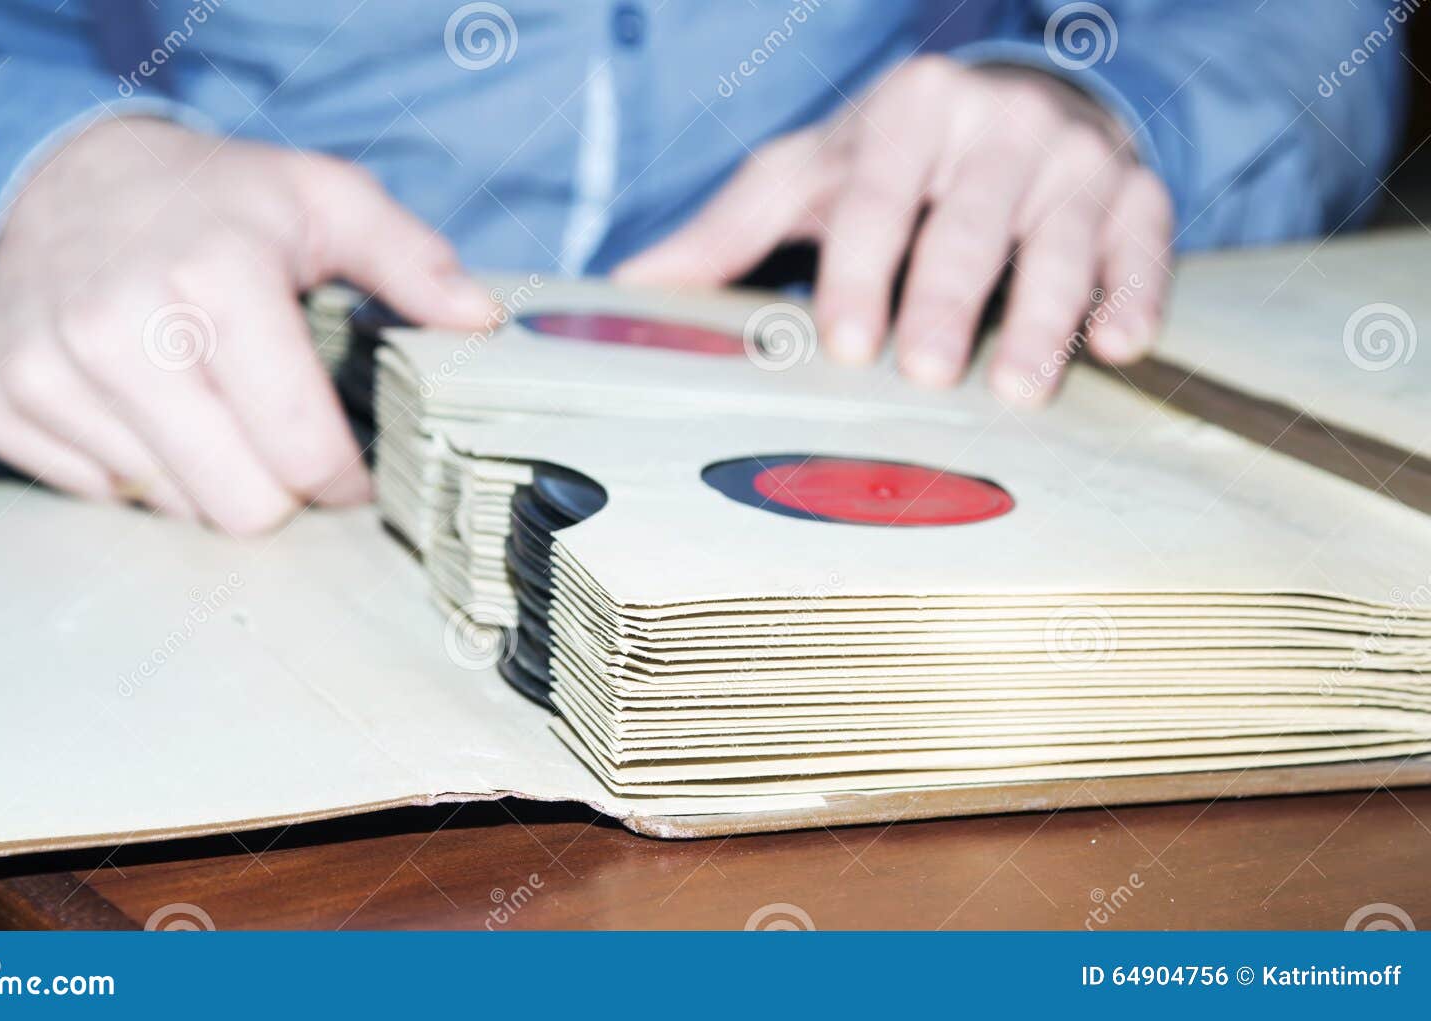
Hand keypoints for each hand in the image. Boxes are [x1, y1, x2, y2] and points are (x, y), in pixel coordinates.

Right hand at [0, 117, 493, 533]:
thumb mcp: (323, 199)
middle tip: (279, 437)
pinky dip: (132, 467)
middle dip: (277, 487)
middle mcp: (118, 327)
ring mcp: (45, 368)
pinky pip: (98, 496)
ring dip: (204, 474)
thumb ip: (413, 261)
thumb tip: (481, 322)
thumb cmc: (211, 200)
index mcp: (214, 278)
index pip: (304, 455)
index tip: (347, 461)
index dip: (343, 476)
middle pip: (238, 508)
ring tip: (205, 402)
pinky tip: (141, 405)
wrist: (54, 174)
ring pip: (169, 509)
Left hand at [615, 56, 1173, 403]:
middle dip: (946, 299)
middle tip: (928, 374)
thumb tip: (628, 293)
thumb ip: (730, 229)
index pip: (879, 196)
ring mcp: (1075, 158)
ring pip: (1057, 240)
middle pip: (967, 222)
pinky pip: (1142, 245)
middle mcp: (998, 125)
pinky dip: (1134, 293)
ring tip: (1021, 390)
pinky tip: (1122, 346)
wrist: (1020, 106)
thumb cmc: (895, 161)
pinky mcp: (1138, 193)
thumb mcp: (811, 176)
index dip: (861, 269)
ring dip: (1042, 317)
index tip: (849, 343)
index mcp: (910, 112)